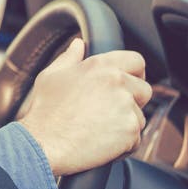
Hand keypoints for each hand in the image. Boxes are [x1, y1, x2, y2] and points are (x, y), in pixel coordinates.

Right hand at [18, 38, 152, 176]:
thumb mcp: (51, 76)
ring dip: (125, 124)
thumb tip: (78, 44)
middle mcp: (117, 82)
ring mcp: (126, 106)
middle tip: (106, 111)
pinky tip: (100, 142)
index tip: (126, 83)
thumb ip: (69, 58)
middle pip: (143, 90)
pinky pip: (136, 139)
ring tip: (97, 129)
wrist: (44, 142)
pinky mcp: (130, 130)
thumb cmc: (44, 110)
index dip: (134, 73)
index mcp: (99, 66)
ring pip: (139, 116)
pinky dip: (122, 144)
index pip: (136, 61)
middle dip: (131, 101)